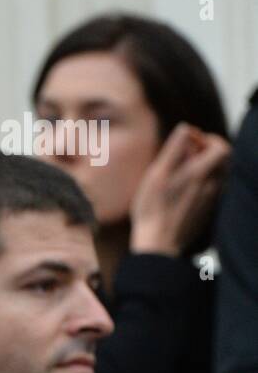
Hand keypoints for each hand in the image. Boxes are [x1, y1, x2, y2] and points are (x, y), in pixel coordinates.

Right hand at [129, 123, 228, 256]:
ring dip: (202, 166)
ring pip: (216, 174)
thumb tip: (187, 128)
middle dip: (205, 151)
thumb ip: (173, 149)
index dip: (207, 139)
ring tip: (181, 170)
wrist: (159, 243)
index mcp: (200, 173)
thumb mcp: (157, 174)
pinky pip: (211, 188)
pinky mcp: (206, 210)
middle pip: (221, 159)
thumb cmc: (153, 209)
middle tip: (185, 153)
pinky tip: (181, 189)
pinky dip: (201, 181)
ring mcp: (211, 199)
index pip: (221, 146)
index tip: (188, 141)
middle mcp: (211, 185)